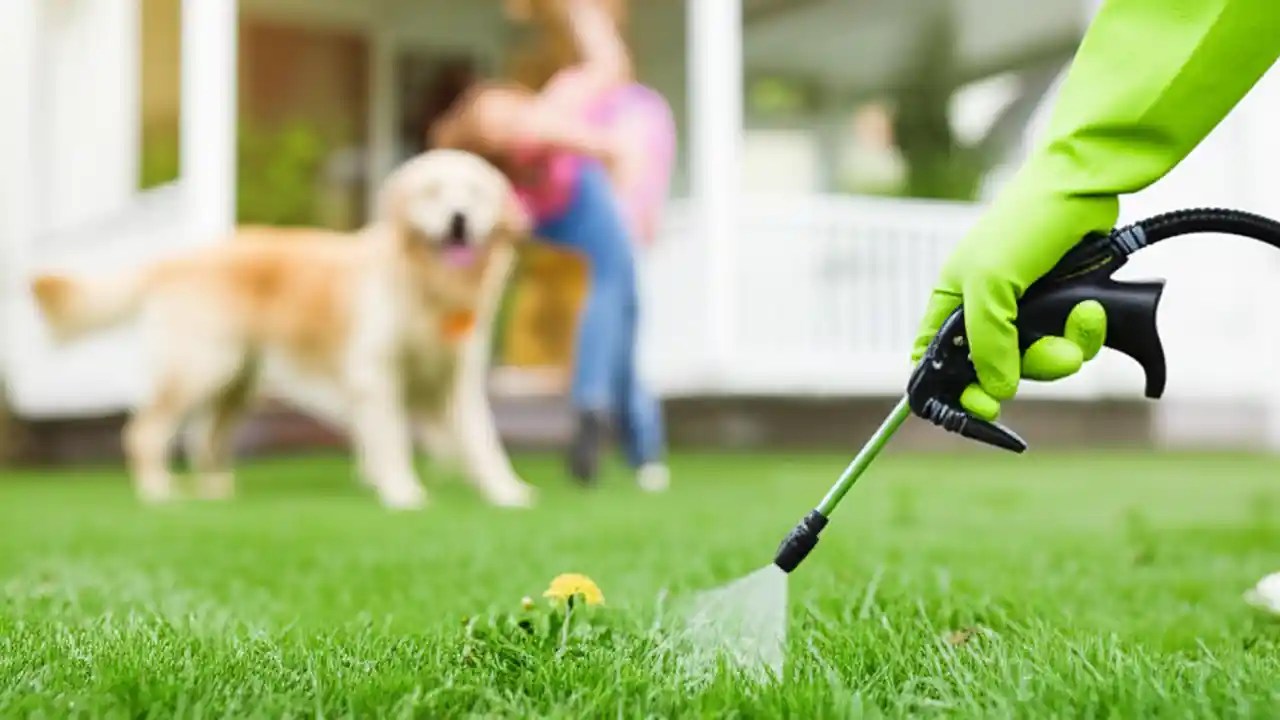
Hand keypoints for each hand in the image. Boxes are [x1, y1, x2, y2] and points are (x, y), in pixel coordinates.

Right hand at [910, 184, 1114, 421]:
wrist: (1082, 187)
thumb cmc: (1022, 224)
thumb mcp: (991, 285)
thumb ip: (988, 342)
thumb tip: (998, 391)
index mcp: (953, 300)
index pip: (936, 358)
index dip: (954, 387)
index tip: (981, 408)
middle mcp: (986, 308)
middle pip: (997, 367)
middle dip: (1030, 367)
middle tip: (1055, 360)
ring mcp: (1026, 308)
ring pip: (1040, 358)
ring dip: (1065, 348)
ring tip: (1084, 320)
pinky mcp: (1062, 305)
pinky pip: (1071, 341)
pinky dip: (1086, 332)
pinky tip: (1094, 310)